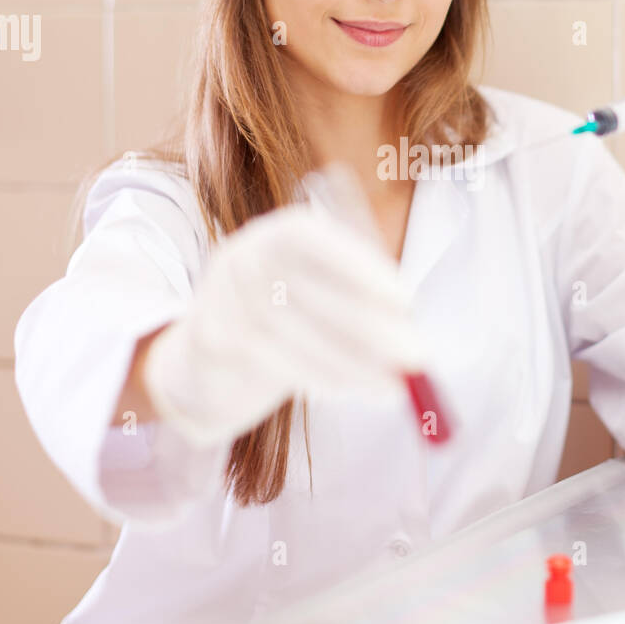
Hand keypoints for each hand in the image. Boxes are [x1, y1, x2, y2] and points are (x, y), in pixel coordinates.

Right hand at [142, 203, 425, 447]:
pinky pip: (276, 365)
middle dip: (368, 326)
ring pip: (293, 336)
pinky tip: (357, 390)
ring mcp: (221, 301)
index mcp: (274, 234)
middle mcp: (241, 259)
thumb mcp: (326, 296)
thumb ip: (364, 303)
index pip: (310, 237)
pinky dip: (326, 380)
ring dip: (353, 365)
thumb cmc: (290, 318)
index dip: (357, 265)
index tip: (406, 300)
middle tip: (416, 356)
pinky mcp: (213, 344)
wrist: (208, 362)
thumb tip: (411, 328)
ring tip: (397, 387)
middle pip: (305, 289)